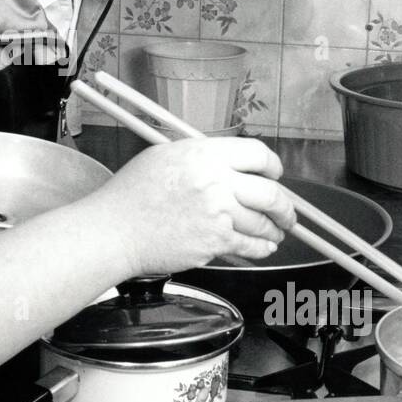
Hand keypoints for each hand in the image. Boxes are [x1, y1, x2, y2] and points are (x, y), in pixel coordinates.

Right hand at [84, 138, 295, 276]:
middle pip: (270, 193)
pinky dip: (261, 248)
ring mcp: (218, 213)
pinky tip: (263, 247)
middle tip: (286, 212)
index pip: (257, 153)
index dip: (272, 166)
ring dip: (274, 230)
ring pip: (262, 222)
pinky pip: (249, 246)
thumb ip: (201, 157)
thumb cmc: (131, 195)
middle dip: (284, 206)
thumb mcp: (164, 156)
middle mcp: (216, 181)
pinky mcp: (214, 242)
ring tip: (276, 232)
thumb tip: (229, 165)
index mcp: (204, 154)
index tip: (275, 175)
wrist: (114, 230)